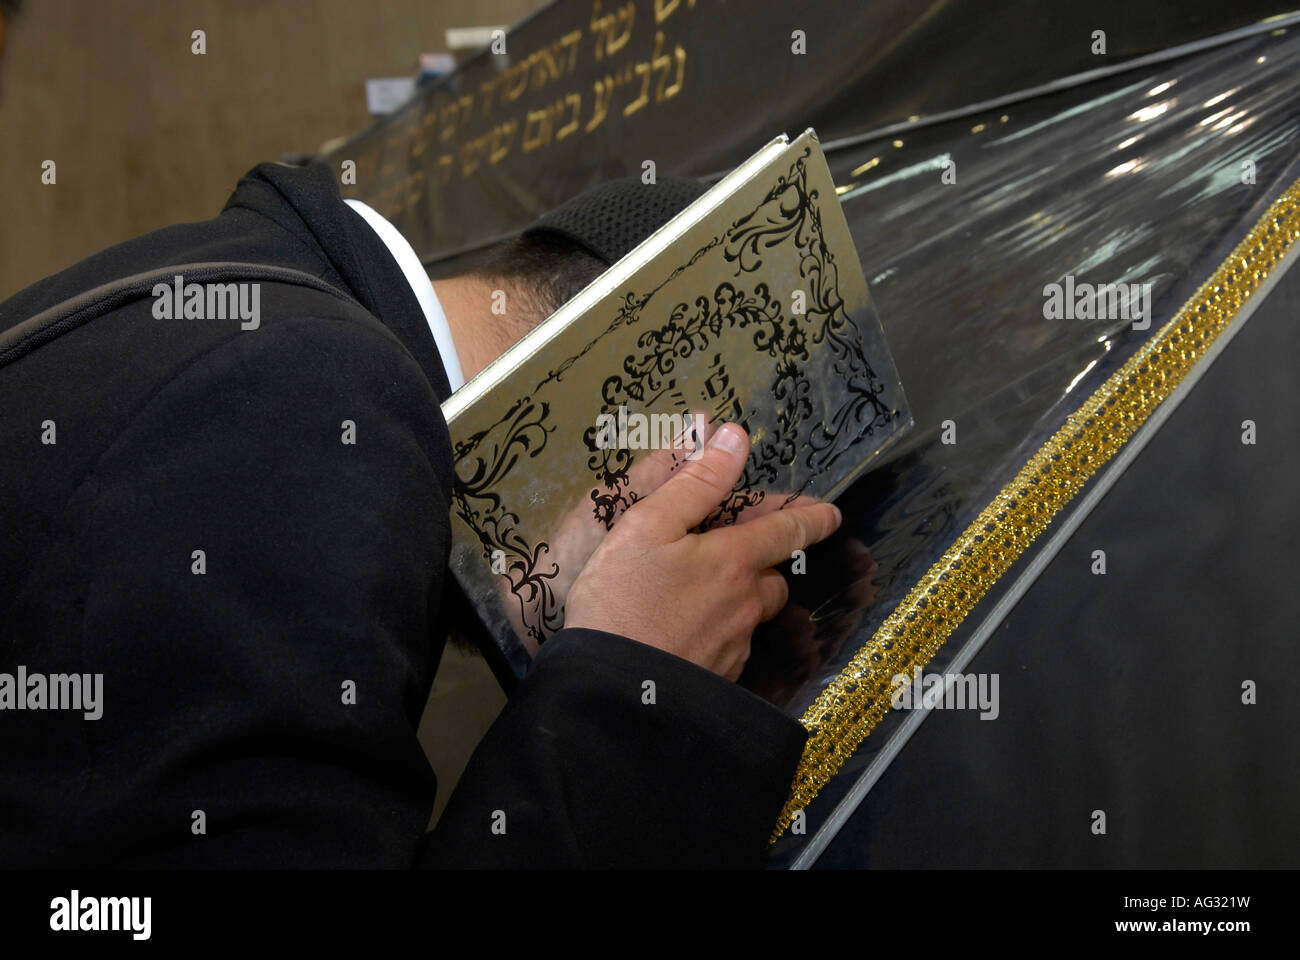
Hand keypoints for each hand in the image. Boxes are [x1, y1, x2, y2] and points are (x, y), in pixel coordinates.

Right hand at [563, 423, 842, 679]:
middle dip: (765, 564)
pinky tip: (687, 634)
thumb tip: (735, 437)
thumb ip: (696, 482)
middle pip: (773, 579)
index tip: (831, 514)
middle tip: (741, 554)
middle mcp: (745, 605)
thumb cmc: (621, 598)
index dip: (811, 519)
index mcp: (733, 561)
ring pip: (752, 616)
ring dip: (742, 601)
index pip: (787, 532)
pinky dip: (720, 633)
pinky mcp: (718, 679)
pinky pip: (731, 647)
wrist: (611, 689)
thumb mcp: (648, 524)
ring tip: (706, 596)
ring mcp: (734, 647)